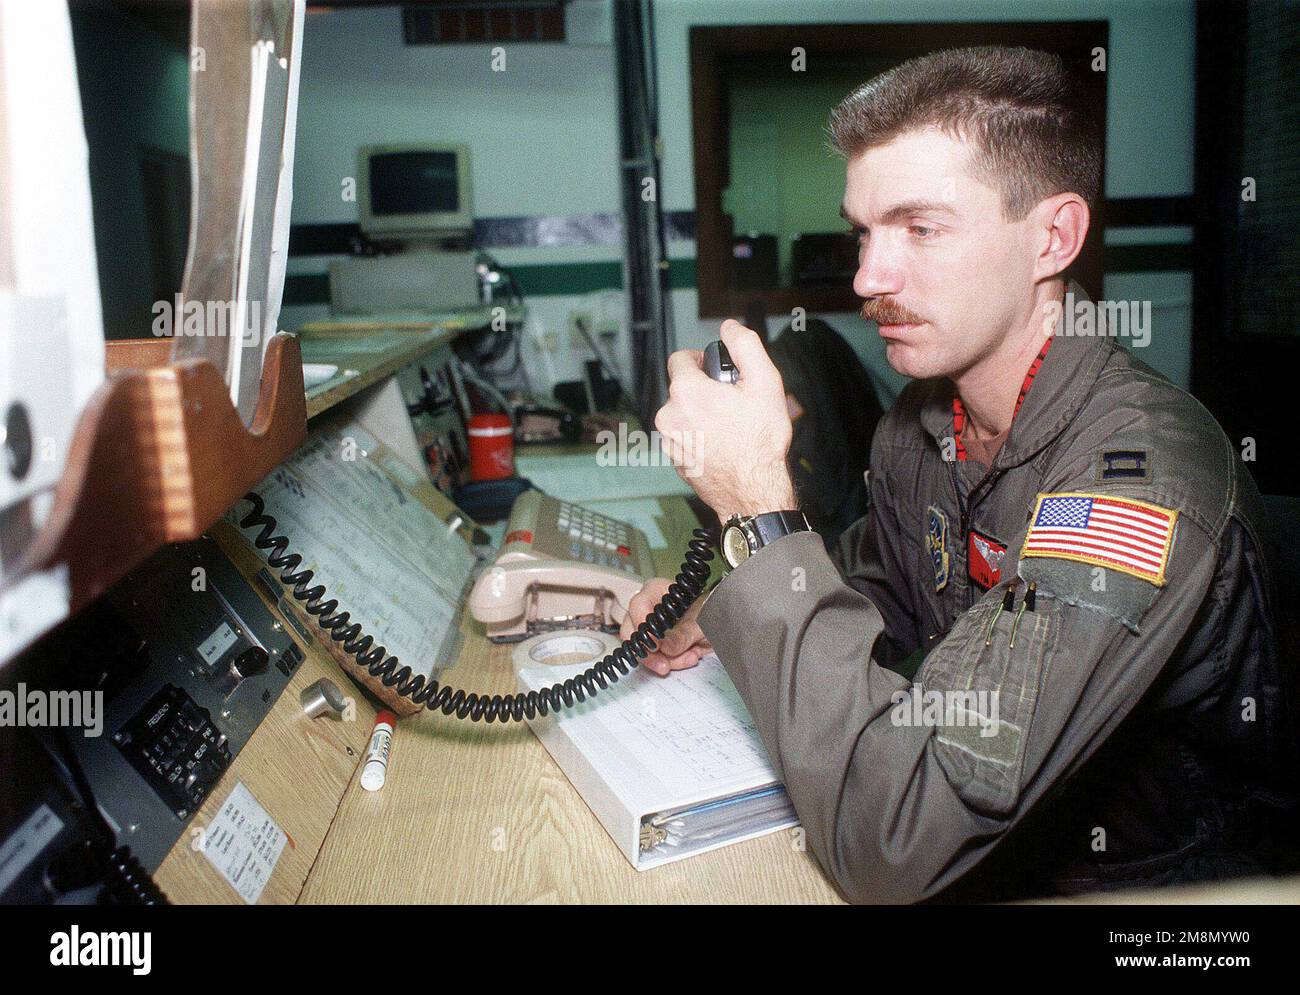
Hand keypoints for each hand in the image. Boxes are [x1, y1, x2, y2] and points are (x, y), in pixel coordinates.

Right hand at [619, 578, 711, 676]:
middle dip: (652, 653)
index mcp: (657, 591)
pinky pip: (653, 659)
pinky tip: (688, 657)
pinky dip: (672, 663)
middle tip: (665, 663)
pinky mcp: (655, 645)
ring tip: (690, 656)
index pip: (638, 606)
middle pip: (633, 632)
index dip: (644, 627)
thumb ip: (684, 633)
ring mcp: (650, 628)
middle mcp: (648, 608)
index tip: (655, 645)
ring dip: (667, 660)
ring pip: (642, 650)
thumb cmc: (711, 611)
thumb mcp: (701, 620)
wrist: (723, 625)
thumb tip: (666, 646)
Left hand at [654, 320, 796, 520]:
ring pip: (682, 414)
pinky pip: (684, 437)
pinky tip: (722, 445)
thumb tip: (730, 327)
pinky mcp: (674, 461)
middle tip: (731, 403)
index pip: (679, 358)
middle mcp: (669, 416)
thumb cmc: (759, 443)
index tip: (716, 371)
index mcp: (685, 392)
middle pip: (681, 388)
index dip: (700, 359)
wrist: (753, 492)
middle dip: (704, 390)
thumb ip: (745, 345)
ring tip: (729, 427)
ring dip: (701, 414)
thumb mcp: (764, 382)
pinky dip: (698, 437)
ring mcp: (669, 442)